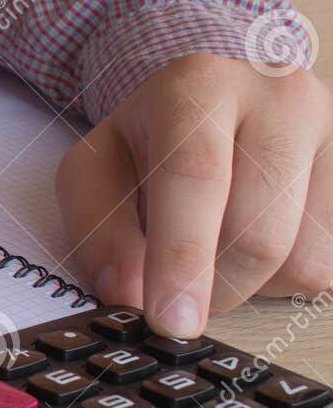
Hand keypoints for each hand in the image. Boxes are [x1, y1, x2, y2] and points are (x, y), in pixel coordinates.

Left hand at [56, 54, 332, 336]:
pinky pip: (332, 262)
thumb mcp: (97, 170)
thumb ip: (100, 232)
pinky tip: (260, 243)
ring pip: (304, 258)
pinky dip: (288, 277)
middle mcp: (280, 100)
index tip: (171, 320)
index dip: (181, 257)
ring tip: (219, 249)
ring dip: (253, 286)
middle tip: (180, 298)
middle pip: (257, 232)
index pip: (195, 175)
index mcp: (198, 87)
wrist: (222, 96)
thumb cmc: (153, 140)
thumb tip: (127, 294)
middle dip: (212, 289)